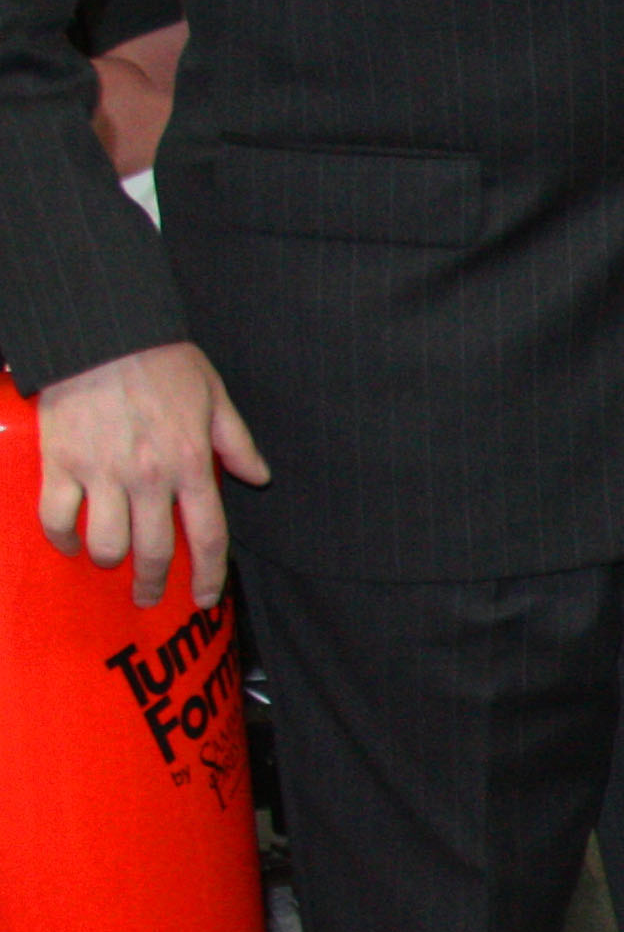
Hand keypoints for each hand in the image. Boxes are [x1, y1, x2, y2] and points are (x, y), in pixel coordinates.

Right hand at [32, 339, 268, 608]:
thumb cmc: (161, 361)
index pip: (208, 537)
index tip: (202, 599)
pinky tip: (69, 541)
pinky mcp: (60, 462)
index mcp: (192, 464)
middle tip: (146, 595)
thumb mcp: (215, 397)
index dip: (207, 576)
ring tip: (109, 561)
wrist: (102, 332)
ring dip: (108, 561)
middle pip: (153, 551)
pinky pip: (56, 516)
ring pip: (105, 543)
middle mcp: (150, 477)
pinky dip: (61, 536)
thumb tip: (258, 477)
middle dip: (151, 582)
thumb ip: (237, 443)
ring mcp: (102, 472)